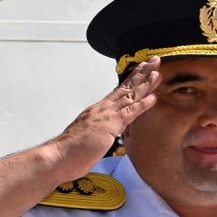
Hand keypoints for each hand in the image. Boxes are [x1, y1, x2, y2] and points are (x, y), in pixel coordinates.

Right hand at [49, 58, 160, 182]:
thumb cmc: (71, 151)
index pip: (118, 92)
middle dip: (142, 74)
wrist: (58, 156)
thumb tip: (106, 133)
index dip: (131, 80)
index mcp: (98, 110)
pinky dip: (142, 105)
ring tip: (157, 73)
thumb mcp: (88, 136)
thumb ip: (99, 131)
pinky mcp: (109, 127)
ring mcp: (106, 116)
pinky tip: (153, 98)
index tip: (141, 68)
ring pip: (130, 96)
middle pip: (126, 88)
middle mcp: (103, 109)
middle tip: (154, 60)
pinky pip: (129, 114)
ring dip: (145, 84)